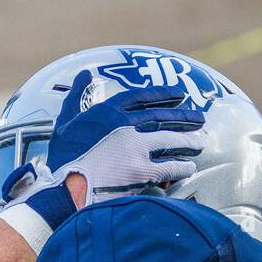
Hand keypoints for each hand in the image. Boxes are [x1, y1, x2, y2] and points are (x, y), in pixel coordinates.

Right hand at [0, 69, 205, 253]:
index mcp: (108, 112)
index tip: (179, 93)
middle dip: (183, 117)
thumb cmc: (62, 158)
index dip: (163, 94)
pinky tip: (189, 168)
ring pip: (170, 140)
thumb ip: (77, 96)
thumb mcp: (65, 121)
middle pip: (162, 117)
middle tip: (199, 118)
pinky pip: (168, 167)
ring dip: (187, 142)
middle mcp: (125, 126)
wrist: (64, 187)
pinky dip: (180, 167)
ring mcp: (135, 148)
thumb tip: (84, 74)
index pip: (142, 98)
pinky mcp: (141, 171)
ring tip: (199, 144)